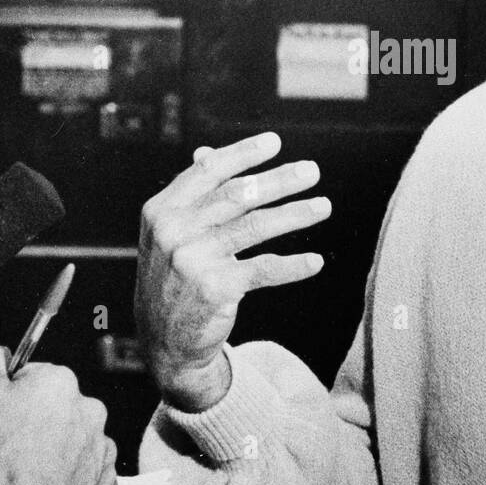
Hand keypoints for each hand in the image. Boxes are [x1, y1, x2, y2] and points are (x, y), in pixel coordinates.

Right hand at [0, 347, 117, 484]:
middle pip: (61, 408)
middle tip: (13, 448)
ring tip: (29, 476)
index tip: (3, 415)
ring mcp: (103, 448)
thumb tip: (1, 354)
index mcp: (60, 382)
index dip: (15, 395)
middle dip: (40, 422)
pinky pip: (88, 474)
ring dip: (58, 451)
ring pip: (76, 442)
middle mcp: (90, 409)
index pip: (37, 376)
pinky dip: (72, 481)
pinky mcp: (108, 484)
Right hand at [135, 131, 329, 411]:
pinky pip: (263, 269)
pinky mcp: (215, 288)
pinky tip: (315, 262)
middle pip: (238, 194)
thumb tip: (207, 151)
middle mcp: (173, 231)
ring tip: (324, 207)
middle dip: (280, 180)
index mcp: (161, 210)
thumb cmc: (173, 278)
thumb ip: (191, 196)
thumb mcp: (170, 234)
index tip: (275, 142)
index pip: (208, 171)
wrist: (163, 342)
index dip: (243, 153)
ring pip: (255, 227)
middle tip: (312, 172)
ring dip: (295, 215)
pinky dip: (292, 265)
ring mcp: (193, 260)